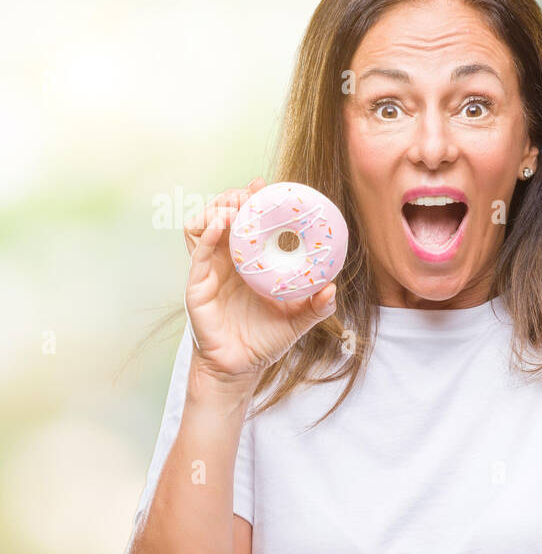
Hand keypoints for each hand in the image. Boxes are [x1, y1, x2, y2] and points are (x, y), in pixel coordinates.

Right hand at [184, 177, 337, 383]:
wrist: (240, 368)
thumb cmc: (265, 340)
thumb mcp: (297, 320)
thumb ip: (317, 306)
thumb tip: (332, 289)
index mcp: (249, 263)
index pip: (246, 223)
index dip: (252, 201)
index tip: (265, 185)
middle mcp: (227, 262)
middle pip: (223, 217)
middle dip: (235, 199)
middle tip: (251, 192)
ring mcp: (210, 271)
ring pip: (205, 227)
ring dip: (219, 209)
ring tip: (236, 205)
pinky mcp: (197, 286)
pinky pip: (198, 253)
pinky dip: (209, 235)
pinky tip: (223, 224)